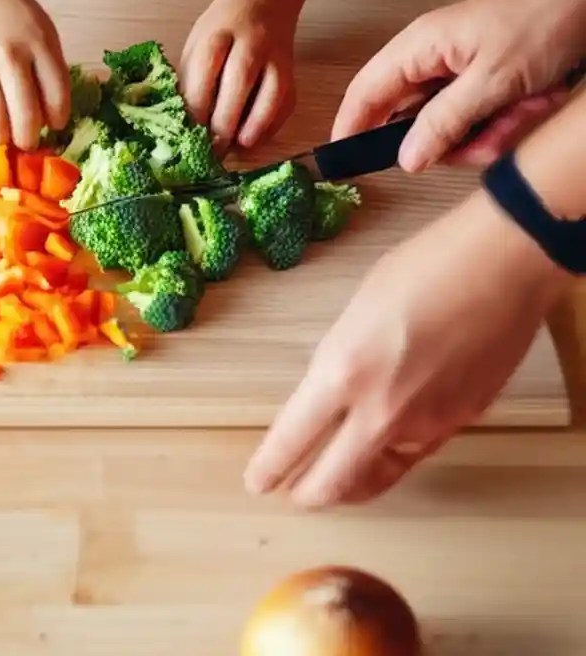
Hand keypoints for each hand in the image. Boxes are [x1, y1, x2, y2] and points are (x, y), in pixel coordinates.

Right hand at [0, 0, 69, 149]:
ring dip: (1, 140)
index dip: (57, 121)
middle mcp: (10, 57)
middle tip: (26, 140)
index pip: (57, 99)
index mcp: (40, 43)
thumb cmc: (7, 7)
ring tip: (2, 136)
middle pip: (26, 120)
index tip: (53, 125)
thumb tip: (47, 115)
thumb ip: (47, 67)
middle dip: (29, 140)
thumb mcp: (41, 29)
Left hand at [180, 0, 299, 153]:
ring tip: (238, 146)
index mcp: (218, 35)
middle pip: (239, 82)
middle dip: (225, 121)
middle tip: (212, 150)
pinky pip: (287, 102)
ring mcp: (276, 57)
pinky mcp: (292, 72)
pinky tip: (255, 138)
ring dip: (255, 125)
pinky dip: (272, 124)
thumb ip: (191, 81)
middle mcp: (251, 43)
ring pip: (272, 93)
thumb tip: (183, 124)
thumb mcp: (197, 46)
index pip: (206, 72)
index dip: (198, 107)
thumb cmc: (221, 30)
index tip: (189, 133)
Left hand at [243, 191, 573, 507]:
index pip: (292, 441)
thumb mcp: (353, 315)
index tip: (257, 482)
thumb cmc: (422, 269)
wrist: (503, 265)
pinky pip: (417, 454)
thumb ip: (339, 364)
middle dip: (307, 495)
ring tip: (335, 482)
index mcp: (342, 374)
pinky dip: (393, 459)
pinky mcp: (462, 422)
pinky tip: (383, 451)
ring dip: (351, 486)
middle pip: (332, 484)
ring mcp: (427, 423)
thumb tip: (332, 396)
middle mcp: (381, 411)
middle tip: (293, 494)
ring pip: (378, 478)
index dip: (270, 469)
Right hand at [333, 0, 585, 172]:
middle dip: (451, 141)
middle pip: (412, 122)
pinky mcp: (482, 81)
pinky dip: (501, 124)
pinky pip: (476, 120)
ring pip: (449, 128)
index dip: (351, 127)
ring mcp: (457, 73)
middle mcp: (431, 61)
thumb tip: (406, 159)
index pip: (365, 93)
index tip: (346, 161)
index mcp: (419, 49)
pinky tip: (527, 110)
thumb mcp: (492, 81)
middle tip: (485, 142)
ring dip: (485, 134)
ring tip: (520, 115)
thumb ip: (443, 123)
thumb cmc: (543, 21)